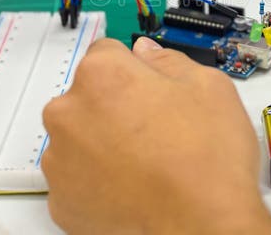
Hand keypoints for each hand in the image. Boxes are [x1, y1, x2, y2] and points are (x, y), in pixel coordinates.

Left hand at [41, 37, 270, 234]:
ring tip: (146, 161)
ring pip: (81, 136)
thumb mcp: (209, 86)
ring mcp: (61, 159)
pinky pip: (77, 177)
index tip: (150, 86)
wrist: (201, 226)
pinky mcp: (62, 200)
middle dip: (115, 104)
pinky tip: (133, 185)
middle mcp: (70, 112)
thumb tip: (150, 55)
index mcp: (102, 75)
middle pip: (89, 94)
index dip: (135, 69)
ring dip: (104, 141)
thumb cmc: (207, 161)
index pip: (108, 53)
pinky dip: (98, 179)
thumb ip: (170, 61)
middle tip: (155, 127)